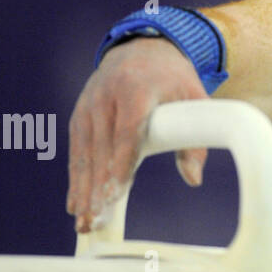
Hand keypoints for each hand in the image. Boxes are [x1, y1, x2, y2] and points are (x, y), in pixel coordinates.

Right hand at [67, 37, 208, 232]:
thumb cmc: (173, 78)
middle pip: (101, 149)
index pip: (127, 131)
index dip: (120, 163)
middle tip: (96, 221)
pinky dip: (75, 179)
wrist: (141, 49)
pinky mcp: (79, 116)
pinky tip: (75, 204)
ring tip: (84, 222)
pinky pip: (76, 152)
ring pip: (84, 154)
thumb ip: (196, 137)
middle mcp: (107, 98)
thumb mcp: (194, 97)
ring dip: (83, 190)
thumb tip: (194, 179)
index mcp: (137, 89)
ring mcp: (89, 106)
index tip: (115, 193)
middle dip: (97, 188)